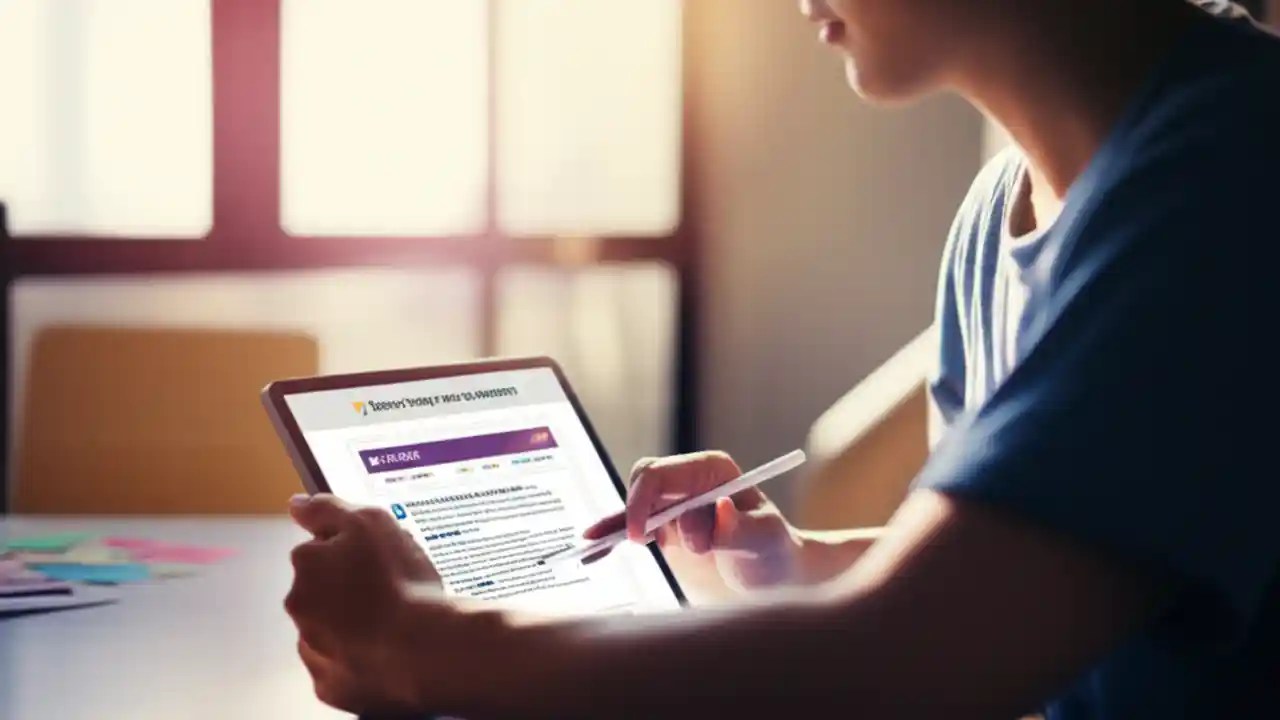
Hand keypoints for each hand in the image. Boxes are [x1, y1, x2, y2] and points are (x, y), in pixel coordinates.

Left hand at [285, 494, 438, 714]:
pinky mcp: (329, 686)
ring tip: (393, 624)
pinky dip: (357, 659)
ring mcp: (312, 649)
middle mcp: (300, 606)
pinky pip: (340, 666)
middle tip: (389, 590)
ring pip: (328, 629)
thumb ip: (327, 509)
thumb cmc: (401, 583)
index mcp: (307, 565)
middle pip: (321, 590)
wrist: (425, 650)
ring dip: (350, 625)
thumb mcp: (371, 523)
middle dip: (346, 590)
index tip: (378, 560)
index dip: (351, 552)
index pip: (319, 549)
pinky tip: (385, 652)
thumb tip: (296, 504)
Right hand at [583, 451, 802, 591]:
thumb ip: (741, 528)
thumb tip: (720, 508)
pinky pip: (635, 526)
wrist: (776, 571)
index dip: (642, 500)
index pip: (661, 473)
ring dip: (626, 529)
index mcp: (711, 470)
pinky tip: (593, 547)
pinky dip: (614, 534)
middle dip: (641, 515)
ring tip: (594, 547)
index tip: (640, 536)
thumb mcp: (765, 540)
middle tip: (649, 545)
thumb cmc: (774, 549)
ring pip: (635, 506)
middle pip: (643, 484)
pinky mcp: (668, 525)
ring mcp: (676, 502)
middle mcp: (690, 480)